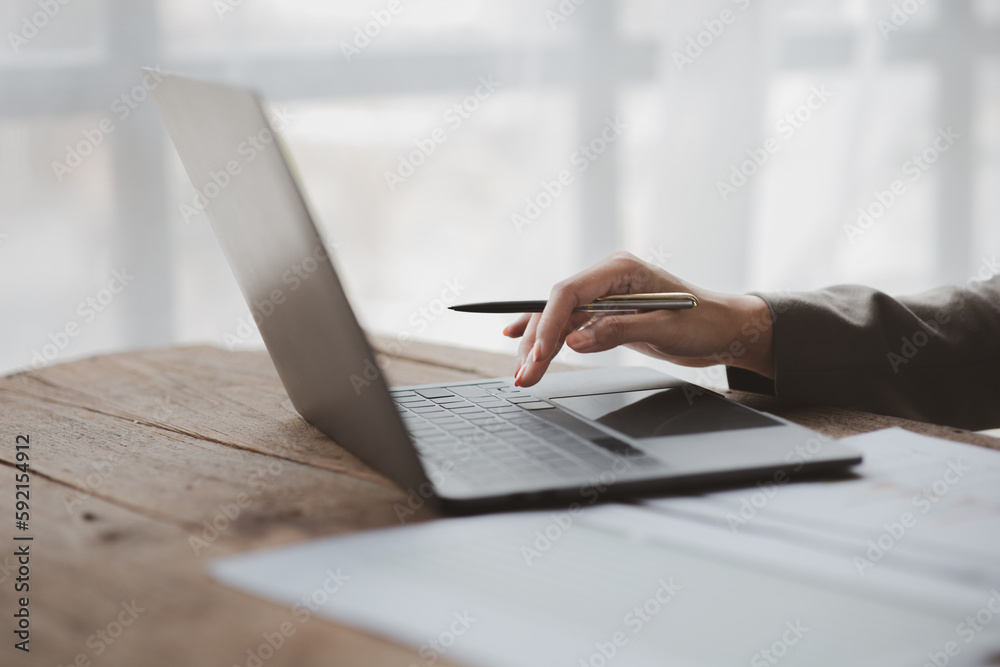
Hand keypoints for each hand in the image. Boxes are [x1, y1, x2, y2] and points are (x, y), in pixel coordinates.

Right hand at [504, 252, 774, 386]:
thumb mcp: (666, 329)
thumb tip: (574, 340)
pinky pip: (568, 323)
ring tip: (524, 375)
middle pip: (557, 306)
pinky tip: (520, 340)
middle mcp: (608, 278)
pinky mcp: (606, 314)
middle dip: (537, 342)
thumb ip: (618, 331)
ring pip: (558, 318)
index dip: (548, 324)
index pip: (569, 292)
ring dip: (539, 346)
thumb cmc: (706, 323)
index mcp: (621, 270)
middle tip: (525, 376)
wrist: (726, 330)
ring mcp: (605, 296)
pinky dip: (547, 336)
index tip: (538, 355)